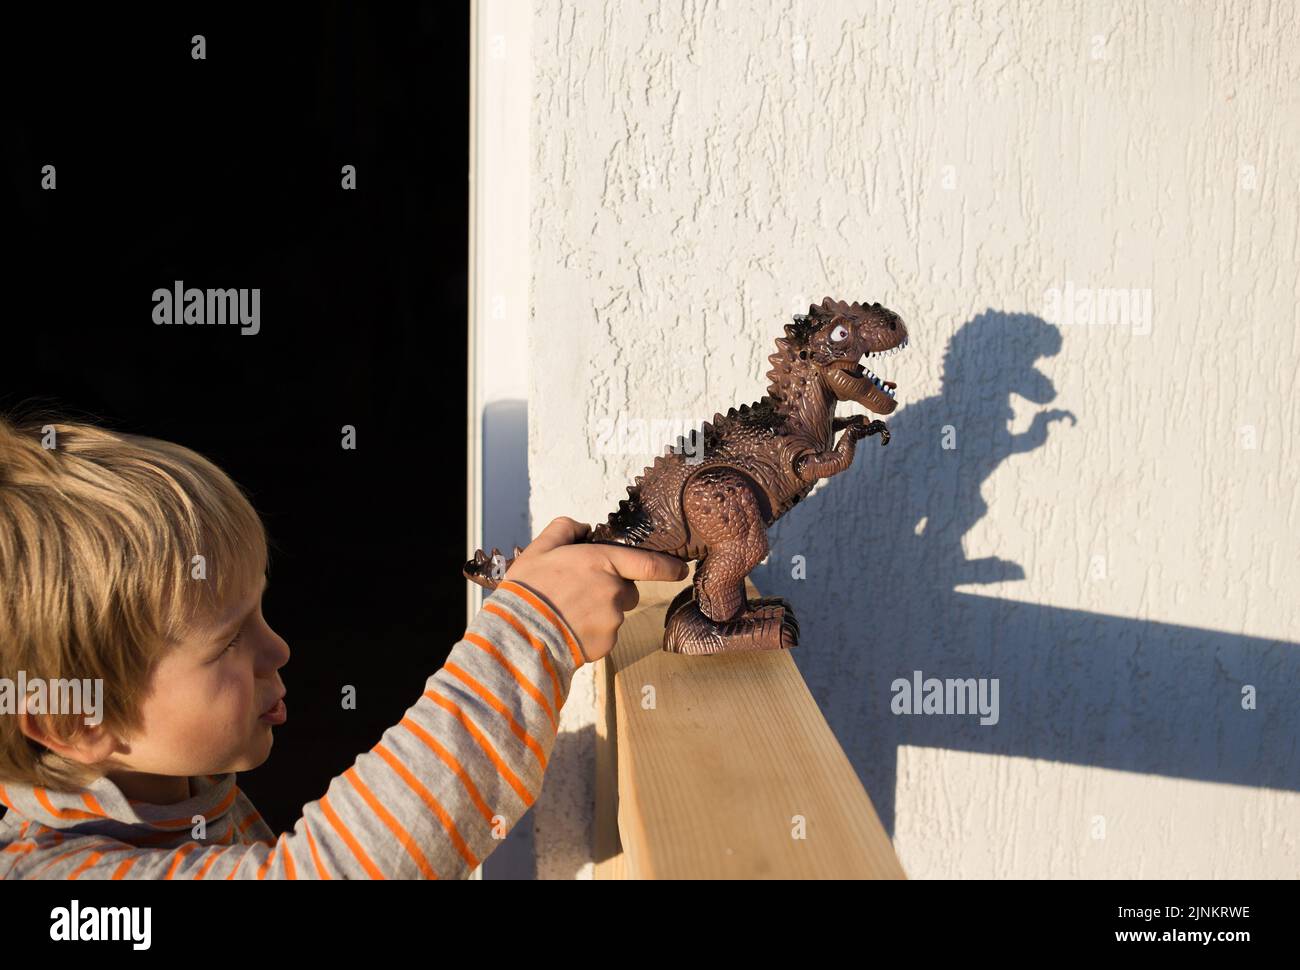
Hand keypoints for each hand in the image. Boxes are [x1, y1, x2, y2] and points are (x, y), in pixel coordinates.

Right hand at [500, 516, 687, 662]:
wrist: (518, 637)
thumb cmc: (527, 591)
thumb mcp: (539, 549)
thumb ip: (564, 530)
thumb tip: (582, 527)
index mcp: (602, 562)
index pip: (648, 563)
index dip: (668, 566)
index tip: (680, 569)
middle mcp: (614, 591)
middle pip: (627, 590)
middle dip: (611, 591)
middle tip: (578, 593)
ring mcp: (613, 620)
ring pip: (614, 614)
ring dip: (598, 613)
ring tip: (565, 615)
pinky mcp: (606, 644)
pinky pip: (605, 635)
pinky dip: (590, 633)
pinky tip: (566, 630)